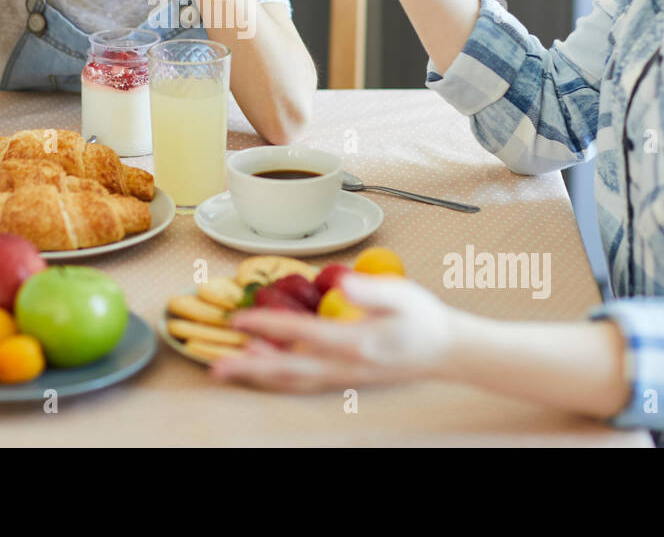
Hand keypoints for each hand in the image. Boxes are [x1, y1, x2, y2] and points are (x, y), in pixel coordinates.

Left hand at [209, 272, 456, 391]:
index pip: (303, 333)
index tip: (241, 317)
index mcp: (357, 343)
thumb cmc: (423, 318)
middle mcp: (345, 367)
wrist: (447, 351)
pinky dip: (277, 375)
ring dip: (258, 375)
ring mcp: (343, 378)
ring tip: (227, 366)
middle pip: (289, 370)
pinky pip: (303, 381)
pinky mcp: (343, 379)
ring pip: (293, 381)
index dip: (269, 324)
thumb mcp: (401, 294)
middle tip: (215, 365)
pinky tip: (261, 362)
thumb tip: (342, 282)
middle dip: (250, 367)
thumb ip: (371, 290)